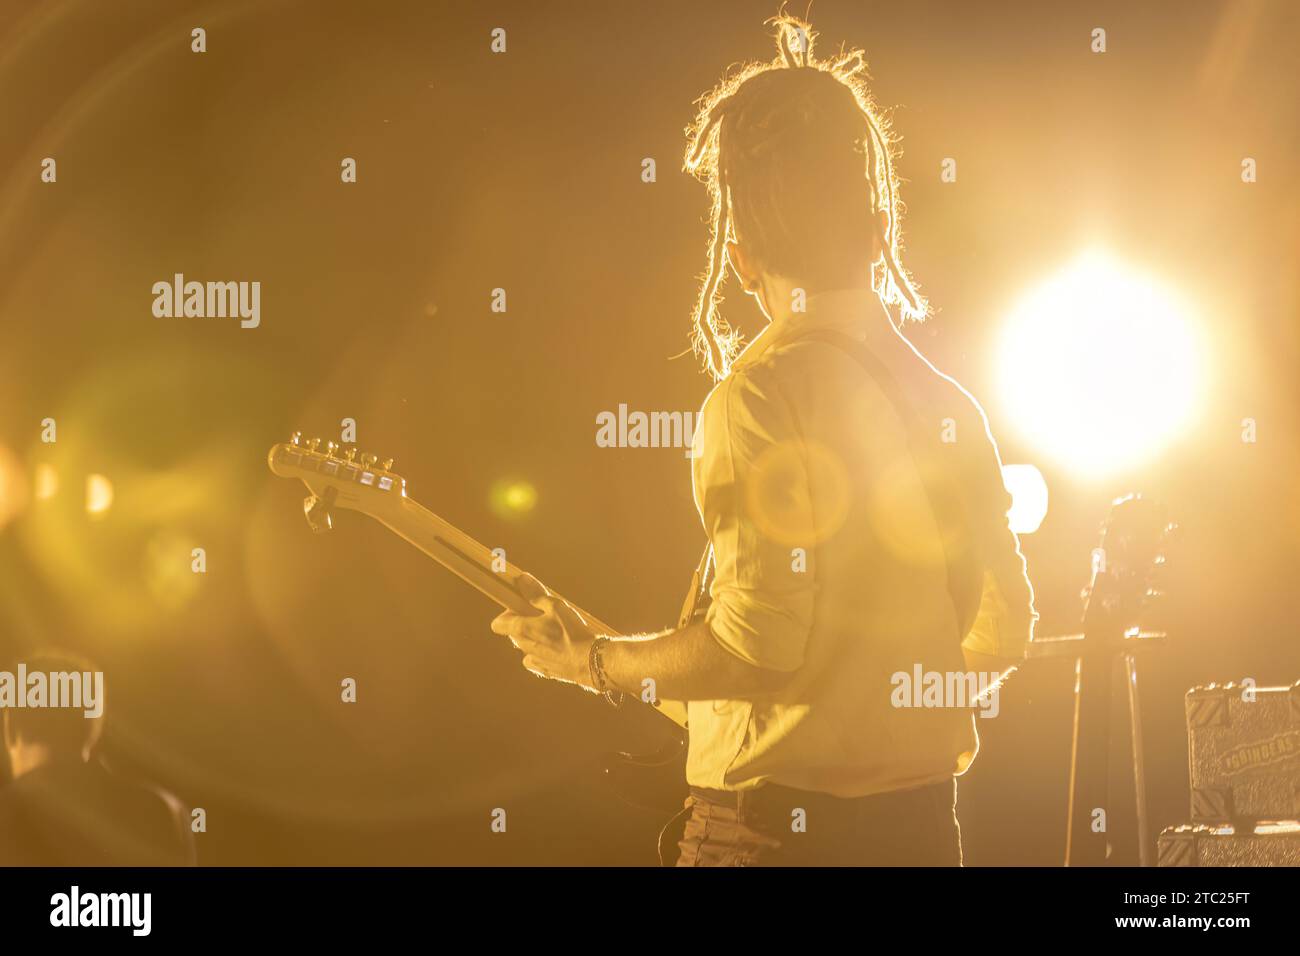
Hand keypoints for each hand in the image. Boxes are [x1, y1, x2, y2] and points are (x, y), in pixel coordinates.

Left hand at [489, 573, 597, 688]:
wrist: (591, 660)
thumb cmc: (572, 631)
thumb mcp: (556, 606)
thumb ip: (536, 594)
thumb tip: (522, 580)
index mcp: (522, 629)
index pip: (498, 624)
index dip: (507, 614)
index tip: (520, 608)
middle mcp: (523, 646)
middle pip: (514, 633)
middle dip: (524, 623)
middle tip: (543, 616)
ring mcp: (533, 660)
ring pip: (527, 646)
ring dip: (535, 638)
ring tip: (556, 632)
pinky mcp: (544, 671)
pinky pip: (537, 659)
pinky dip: (544, 652)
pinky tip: (559, 648)